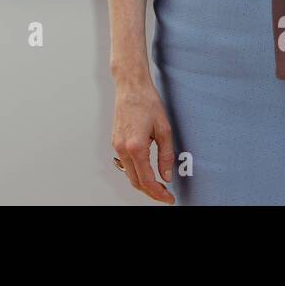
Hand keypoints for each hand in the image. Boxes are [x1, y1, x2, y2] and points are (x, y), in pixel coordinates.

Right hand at [111, 78, 175, 203]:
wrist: (131, 87)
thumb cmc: (147, 102)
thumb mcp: (164, 129)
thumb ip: (166, 155)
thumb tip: (166, 175)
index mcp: (135, 147)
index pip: (147, 180)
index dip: (159, 193)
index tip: (168, 198)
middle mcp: (122, 148)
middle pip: (135, 181)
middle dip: (151, 192)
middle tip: (165, 195)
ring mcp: (116, 146)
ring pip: (128, 174)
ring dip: (143, 183)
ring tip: (158, 185)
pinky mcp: (115, 142)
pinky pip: (125, 164)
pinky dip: (135, 172)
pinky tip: (146, 172)